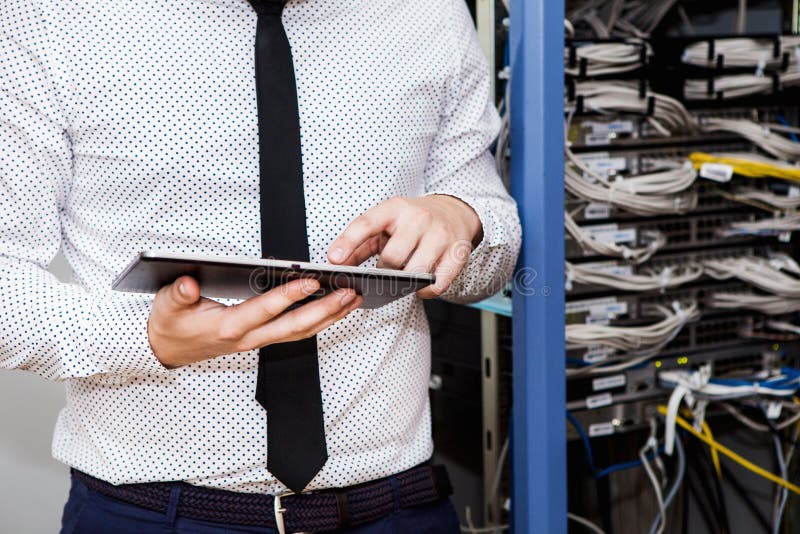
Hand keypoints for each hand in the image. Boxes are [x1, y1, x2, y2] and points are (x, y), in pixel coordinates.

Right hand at [147, 276, 362, 367]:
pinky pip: (295, 332)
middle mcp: (248, 338)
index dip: (288, 296)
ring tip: (352, 298)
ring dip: (329, 316)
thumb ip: (179, 294)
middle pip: (294, 327)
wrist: (166, 349)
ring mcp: (257, 341)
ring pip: (300, 332)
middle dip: (325, 310)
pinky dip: (318, 320)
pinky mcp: (261, 339)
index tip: (311, 281)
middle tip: (348, 292)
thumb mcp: (167, 305)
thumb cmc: (170, 325)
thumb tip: (189, 283)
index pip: (264, 310)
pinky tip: (333, 308)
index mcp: (228, 327)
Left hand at [327, 195, 481, 298]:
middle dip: (384, 270)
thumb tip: (337, 266)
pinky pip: (436, 284)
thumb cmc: (412, 222)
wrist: (454, 212)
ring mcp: (440, 235)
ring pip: (415, 272)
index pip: (367, 223)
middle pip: (392, 256)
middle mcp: (419, 218)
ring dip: (404, 281)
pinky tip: (419, 286)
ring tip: (402, 277)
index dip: (348, 242)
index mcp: (395, 208)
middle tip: (385, 270)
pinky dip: (424, 291)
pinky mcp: (457, 253)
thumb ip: (360, 244)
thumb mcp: (386, 224)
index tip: (333, 259)